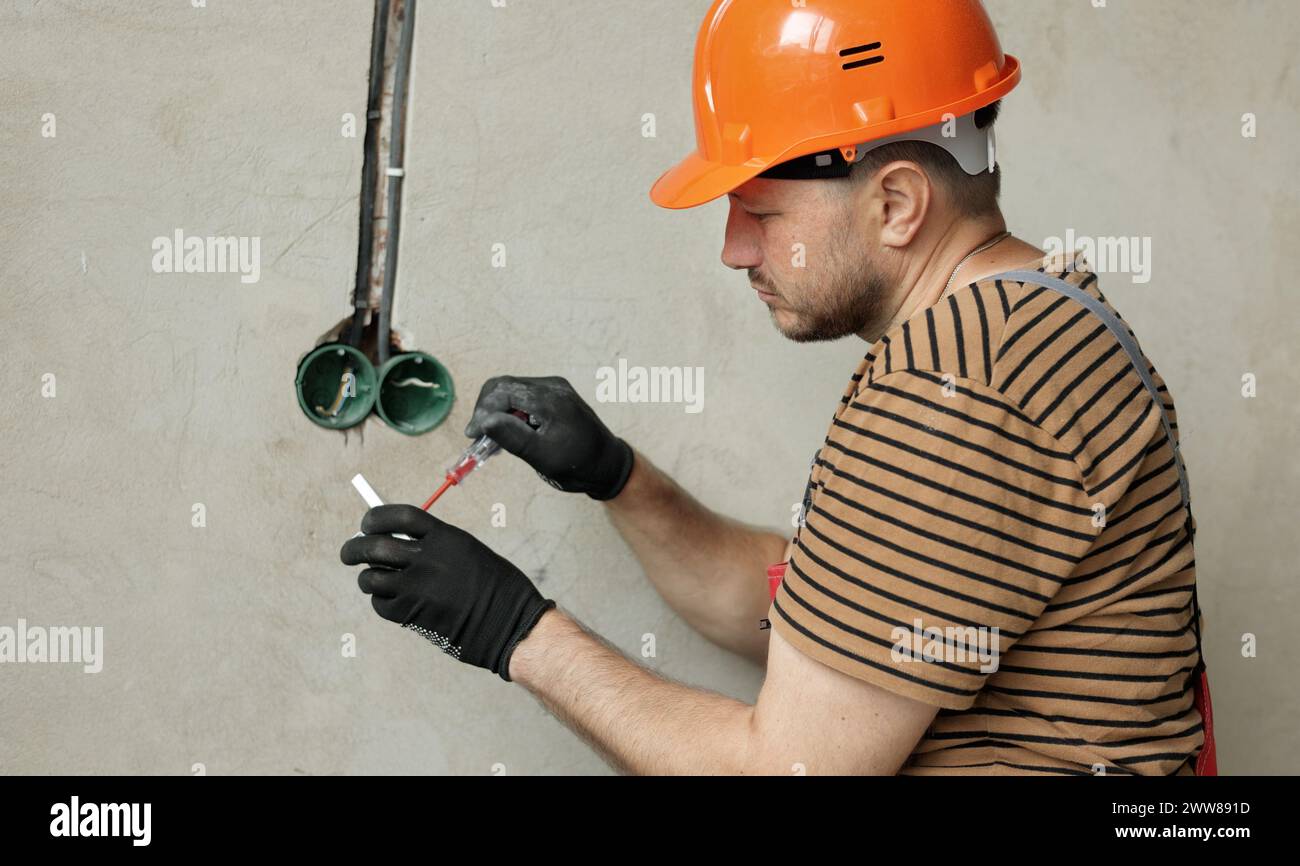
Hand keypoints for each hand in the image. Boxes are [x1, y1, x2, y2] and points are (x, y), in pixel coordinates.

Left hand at [340, 505, 553, 680]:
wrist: (511, 624)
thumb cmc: (495, 587)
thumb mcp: (468, 552)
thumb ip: (435, 545)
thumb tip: (397, 541)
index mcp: (446, 537)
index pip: (399, 516)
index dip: (377, 517)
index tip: (368, 523)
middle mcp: (428, 559)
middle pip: (374, 545)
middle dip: (354, 548)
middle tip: (349, 552)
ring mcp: (418, 588)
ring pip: (371, 577)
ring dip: (368, 578)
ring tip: (373, 580)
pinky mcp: (413, 615)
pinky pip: (381, 604)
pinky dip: (381, 601)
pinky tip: (391, 601)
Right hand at [465, 375, 633, 500]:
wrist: (608, 465)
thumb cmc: (578, 465)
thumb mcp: (542, 457)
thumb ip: (513, 437)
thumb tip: (484, 421)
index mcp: (550, 399)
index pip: (503, 391)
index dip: (482, 411)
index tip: (472, 435)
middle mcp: (552, 387)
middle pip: (504, 386)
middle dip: (487, 410)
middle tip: (479, 438)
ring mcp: (555, 389)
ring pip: (511, 391)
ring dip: (497, 412)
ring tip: (492, 441)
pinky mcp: (555, 396)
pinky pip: (524, 397)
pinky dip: (510, 412)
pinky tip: (508, 433)